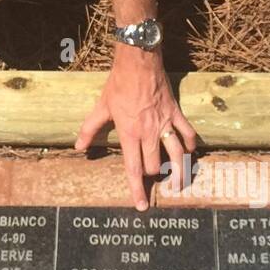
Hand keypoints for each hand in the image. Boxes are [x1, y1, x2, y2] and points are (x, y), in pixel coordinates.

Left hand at [74, 50, 199, 211]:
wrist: (139, 64)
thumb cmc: (118, 85)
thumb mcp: (101, 107)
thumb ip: (90, 128)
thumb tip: (79, 146)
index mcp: (130, 134)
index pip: (133, 169)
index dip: (136, 189)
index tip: (141, 206)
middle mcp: (149, 133)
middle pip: (156, 166)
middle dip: (154, 177)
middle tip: (154, 182)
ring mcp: (165, 124)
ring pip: (177, 156)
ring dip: (179, 172)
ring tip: (179, 183)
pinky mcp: (176, 114)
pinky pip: (188, 134)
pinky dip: (190, 145)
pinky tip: (189, 152)